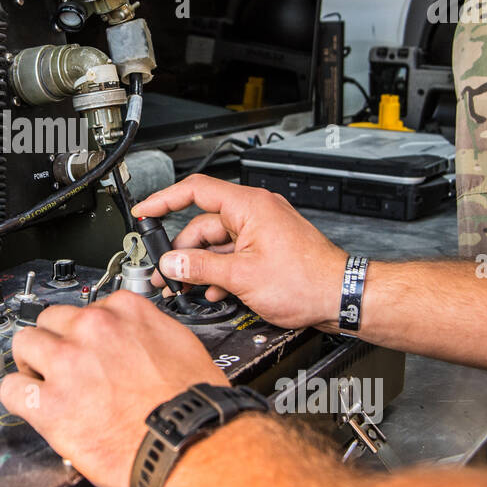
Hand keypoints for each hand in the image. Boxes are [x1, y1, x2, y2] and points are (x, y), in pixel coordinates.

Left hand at [0, 290, 224, 486]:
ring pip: (25, 344)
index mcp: (125, 312)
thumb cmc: (192, 405)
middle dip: (55, 342)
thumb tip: (136, 339)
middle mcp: (93, 329)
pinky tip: (32, 406)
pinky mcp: (50, 403)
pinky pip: (12, 389)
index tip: (88, 347)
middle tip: (63, 366)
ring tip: (42, 382)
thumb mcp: (182, 346)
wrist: (190, 443)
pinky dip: (18, 398)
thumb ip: (149, 333)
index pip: (90, 307)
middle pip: (51, 320)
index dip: (87, 333)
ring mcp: (67, 363)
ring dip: (31, 363)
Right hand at [131, 174, 346, 328]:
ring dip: (201, 265)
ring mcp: (262, 229)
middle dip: (182, 250)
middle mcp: (256, 212)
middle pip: (203, 224)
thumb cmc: (307, 281)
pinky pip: (233, 252)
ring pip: (217, 242)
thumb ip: (200, 268)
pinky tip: (214, 290)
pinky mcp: (267, 247)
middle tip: (165, 272)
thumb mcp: (242, 277)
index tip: (144, 211)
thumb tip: (172, 264)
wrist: (341, 297)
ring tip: (187, 287)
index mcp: (249, 206)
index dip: (164, 199)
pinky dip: (220, 270)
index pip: (195, 190)